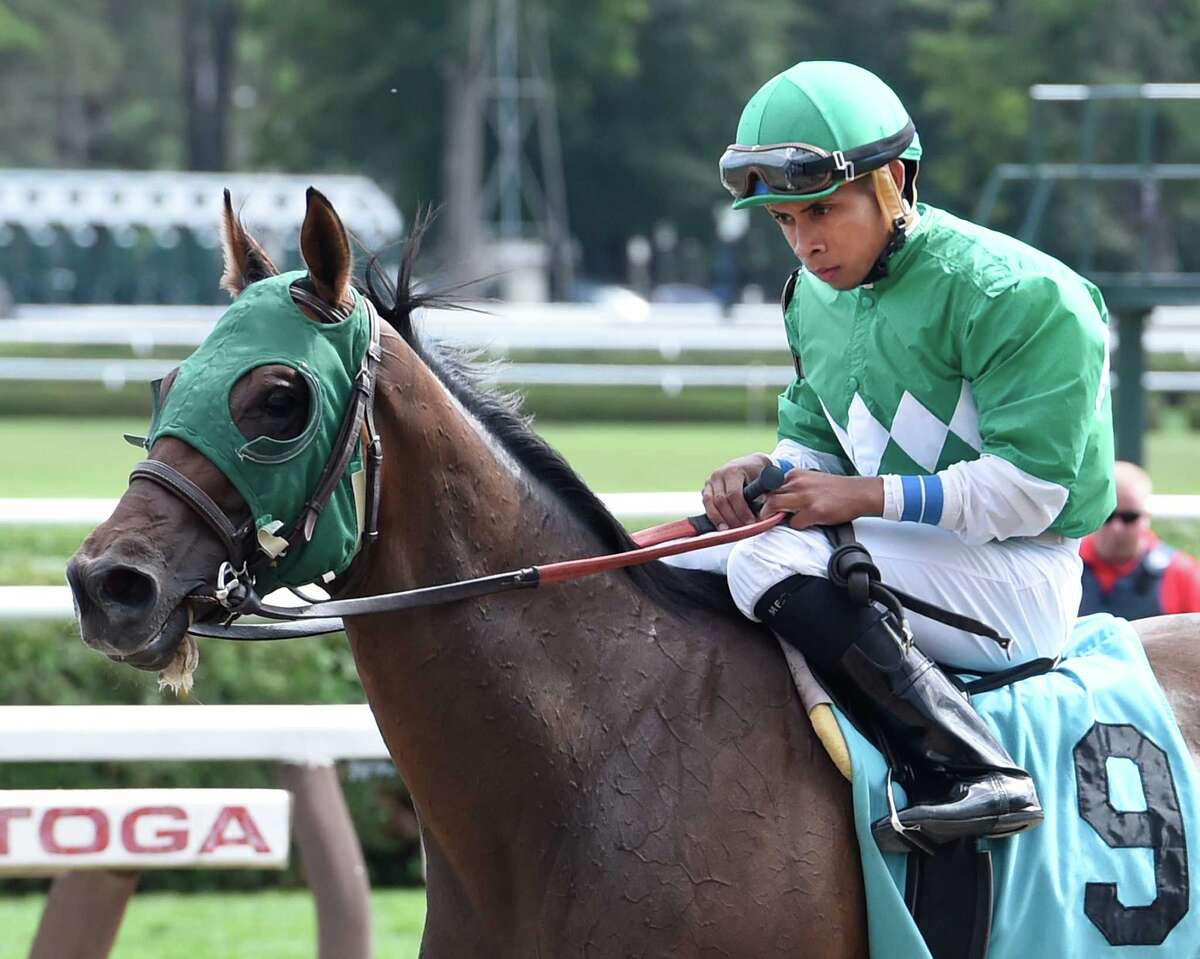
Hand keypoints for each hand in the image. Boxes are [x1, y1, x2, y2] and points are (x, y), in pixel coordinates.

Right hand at [702, 452, 772, 529]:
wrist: (750, 463)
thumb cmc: (758, 473)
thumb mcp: (764, 479)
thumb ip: (763, 493)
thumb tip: (763, 509)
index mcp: (733, 470)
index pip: (734, 494)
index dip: (742, 511)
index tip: (751, 522)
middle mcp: (718, 474)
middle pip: (720, 501)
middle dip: (732, 518)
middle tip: (742, 529)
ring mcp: (710, 481)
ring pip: (709, 503)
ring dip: (719, 519)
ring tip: (728, 531)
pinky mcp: (706, 488)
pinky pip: (706, 504)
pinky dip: (713, 516)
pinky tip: (721, 526)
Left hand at [761, 470, 883, 528]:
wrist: (859, 493)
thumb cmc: (835, 489)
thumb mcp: (810, 480)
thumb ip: (793, 486)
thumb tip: (776, 499)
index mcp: (795, 474)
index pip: (768, 485)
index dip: (765, 498)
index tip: (766, 506)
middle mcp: (798, 483)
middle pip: (768, 497)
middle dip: (765, 510)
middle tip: (768, 518)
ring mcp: (805, 497)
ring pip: (774, 507)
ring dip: (774, 518)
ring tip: (783, 521)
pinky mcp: (814, 511)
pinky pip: (794, 523)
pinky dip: (797, 525)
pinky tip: (808, 522)